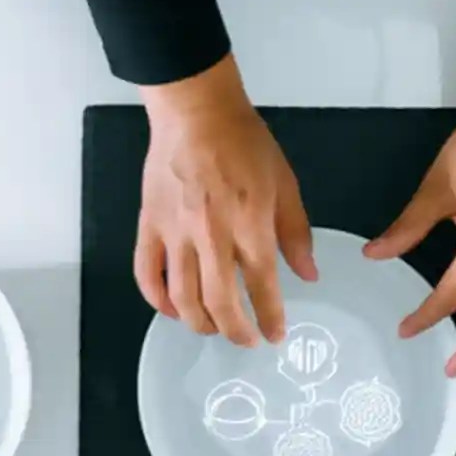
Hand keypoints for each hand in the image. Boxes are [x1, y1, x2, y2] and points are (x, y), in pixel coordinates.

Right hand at [136, 54, 316, 346]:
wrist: (197, 113)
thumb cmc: (245, 144)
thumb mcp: (285, 185)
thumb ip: (296, 234)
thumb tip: (308, 274)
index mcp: (250, 226)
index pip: (262, 287)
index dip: (269, 318)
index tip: (275, 335)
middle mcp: (212, 237)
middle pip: (219, 303)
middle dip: (234, 331)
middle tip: (245, 341)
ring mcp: (175, 233)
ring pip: (182, 297)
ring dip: (199, 323)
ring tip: (213, 328)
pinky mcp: (150, 226)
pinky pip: (147, 273)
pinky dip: (158, 300)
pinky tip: (173, 309)